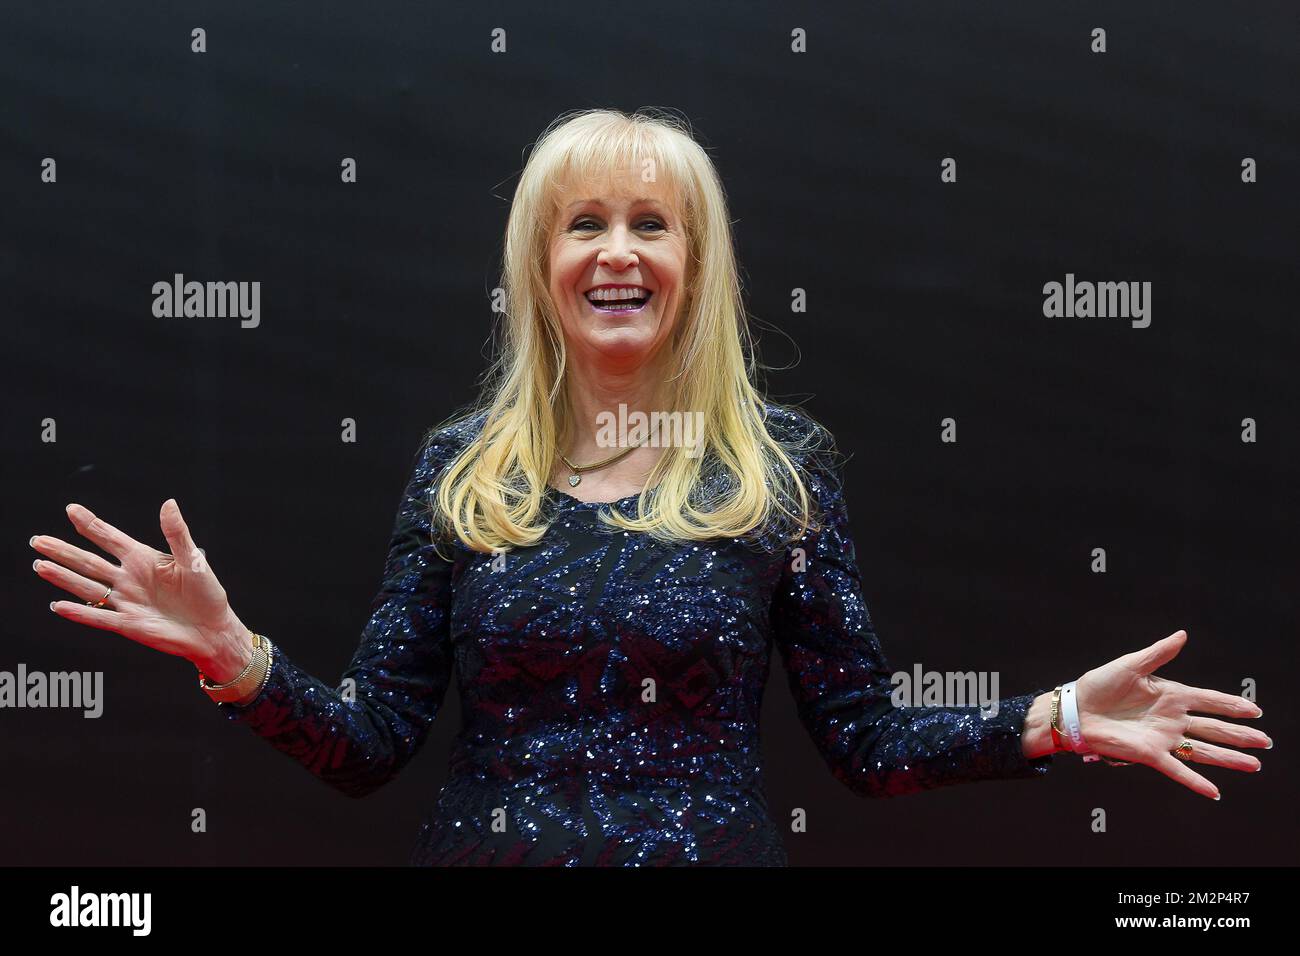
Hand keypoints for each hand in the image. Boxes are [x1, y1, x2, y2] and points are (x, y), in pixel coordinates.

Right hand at [31, 500, 253, 682]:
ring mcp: (127, 601)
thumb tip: (169, 503)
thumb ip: (177, 534)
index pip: (111, 537)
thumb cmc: (207, 593)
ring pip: (88, 587)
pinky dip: (79, 612)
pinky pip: (99, 618)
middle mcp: (129, 578)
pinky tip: (58, 605)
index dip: (91, 524)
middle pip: (90, 561)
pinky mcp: (129, 624)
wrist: (213, 630)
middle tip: (38, 539)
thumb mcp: (194, 560)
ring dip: (63, 577)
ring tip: (40, 565)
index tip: (71, 509)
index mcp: (144, 559)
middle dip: (64, 550)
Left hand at [1072, 630, 1268, 798]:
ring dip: (1230, 758)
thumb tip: (1183, 635)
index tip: (1255, 710)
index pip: (1209, 700)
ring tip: (1255, 764)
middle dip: (1240, 735)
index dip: (1232, 705)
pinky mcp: (1150, 754)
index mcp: (1171, 695)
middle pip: (1214, 728)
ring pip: (1204, 750)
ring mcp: (1164, 738)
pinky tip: (1215, 792)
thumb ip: (1158, 653)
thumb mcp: (1130, 665)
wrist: (1076, 709)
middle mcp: (1173, 719)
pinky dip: (1195, 781)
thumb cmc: (1100, 685)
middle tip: (1266, 740)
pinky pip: (1178, 769)